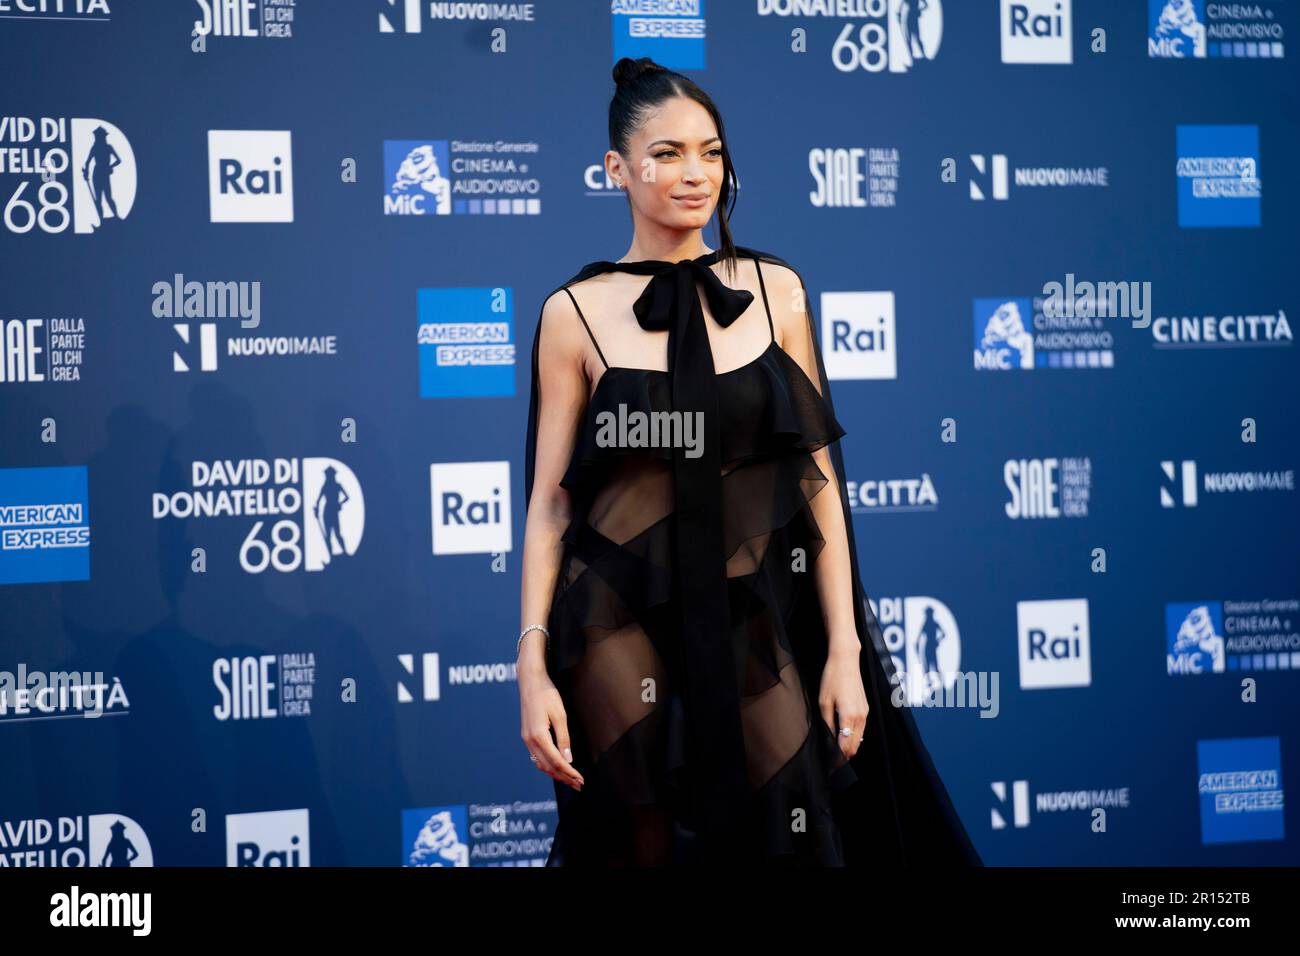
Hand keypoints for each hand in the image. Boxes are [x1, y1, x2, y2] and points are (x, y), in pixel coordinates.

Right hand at [519, 671, 584, 790]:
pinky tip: (556, 768)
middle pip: (548, 766)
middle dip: (564, 777)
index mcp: (538, 736)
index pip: (556, 761)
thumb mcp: (560, 715)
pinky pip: (536, 756)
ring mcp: (526, 739)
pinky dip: (547, 765)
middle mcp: (529, 741)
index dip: (569, 773)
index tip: (581, 780)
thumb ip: (564, 739)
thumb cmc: (547, 695)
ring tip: (570, 780)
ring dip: (555, 774)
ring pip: (540, 764)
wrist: (530, 682)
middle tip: (579, 785)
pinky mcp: (526, 736)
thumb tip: (568, 759)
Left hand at [818, 646, 868, 760]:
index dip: (837, 759)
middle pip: (854, 746)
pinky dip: (853, 738)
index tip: (829, 766)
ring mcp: (865, 713)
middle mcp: (860, 718)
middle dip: (843, 757)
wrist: (846, 660)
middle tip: (831, 763)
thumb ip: (827, 724)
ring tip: (835, 753)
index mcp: (849, 717)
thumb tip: (828, 741)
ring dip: (849, 748)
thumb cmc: (832, 679)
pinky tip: (843, 738)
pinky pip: (861, 730)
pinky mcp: (865, 709)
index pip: (845, 747)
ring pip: (859, 739)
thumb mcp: (823, 702)